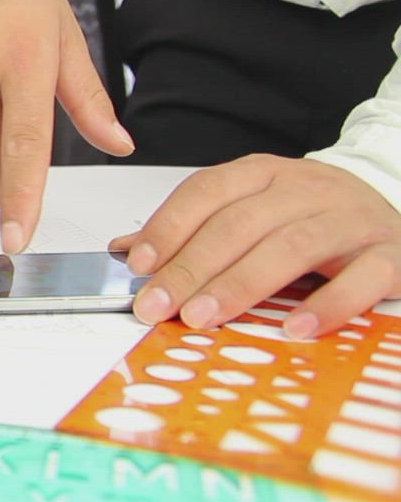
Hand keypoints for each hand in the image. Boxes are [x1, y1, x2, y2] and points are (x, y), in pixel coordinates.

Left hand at [112, 155, 400, 338]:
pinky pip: (362, 278)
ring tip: (204, 317)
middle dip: (191, 267)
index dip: (169, 226)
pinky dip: (327, 305)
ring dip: (241, 284)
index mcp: (264, 173)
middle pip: (240, 224)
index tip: (139, 263)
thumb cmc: (312, 218)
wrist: (394, 212)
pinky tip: (294, 328)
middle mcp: (307, 188)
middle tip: (159, 305)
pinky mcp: (391, 254)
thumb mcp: (250, 212)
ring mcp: (351, 219)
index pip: (207, 191)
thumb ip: (193, 229)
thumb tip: (127, 251)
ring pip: (292, 247)